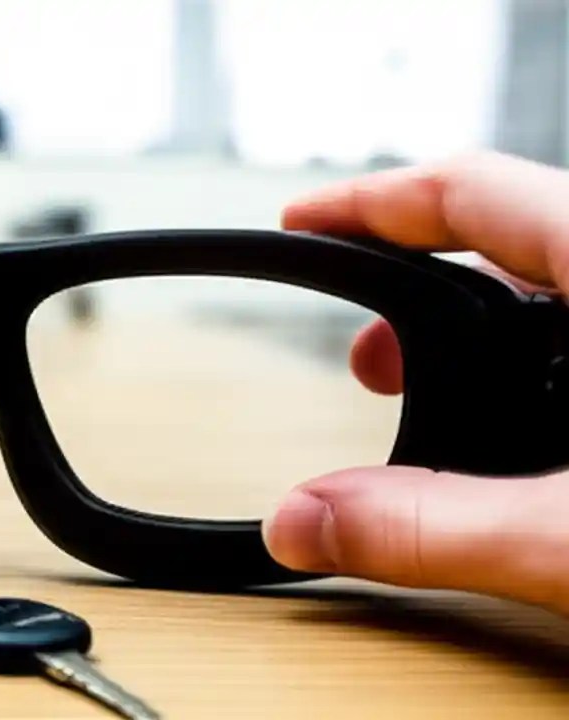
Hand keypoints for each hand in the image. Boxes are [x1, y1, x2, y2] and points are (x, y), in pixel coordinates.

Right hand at [262, 151, 568, 612]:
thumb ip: (437, 527)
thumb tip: (305, 522)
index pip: (469, 187)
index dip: (369, 201)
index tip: (300, 220)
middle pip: (508, 234)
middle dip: (409, 291)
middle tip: (357, 356)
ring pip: (554, 289)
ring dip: (473, 341)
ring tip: (419, 396)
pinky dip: (530, 374)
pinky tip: (518, 440)